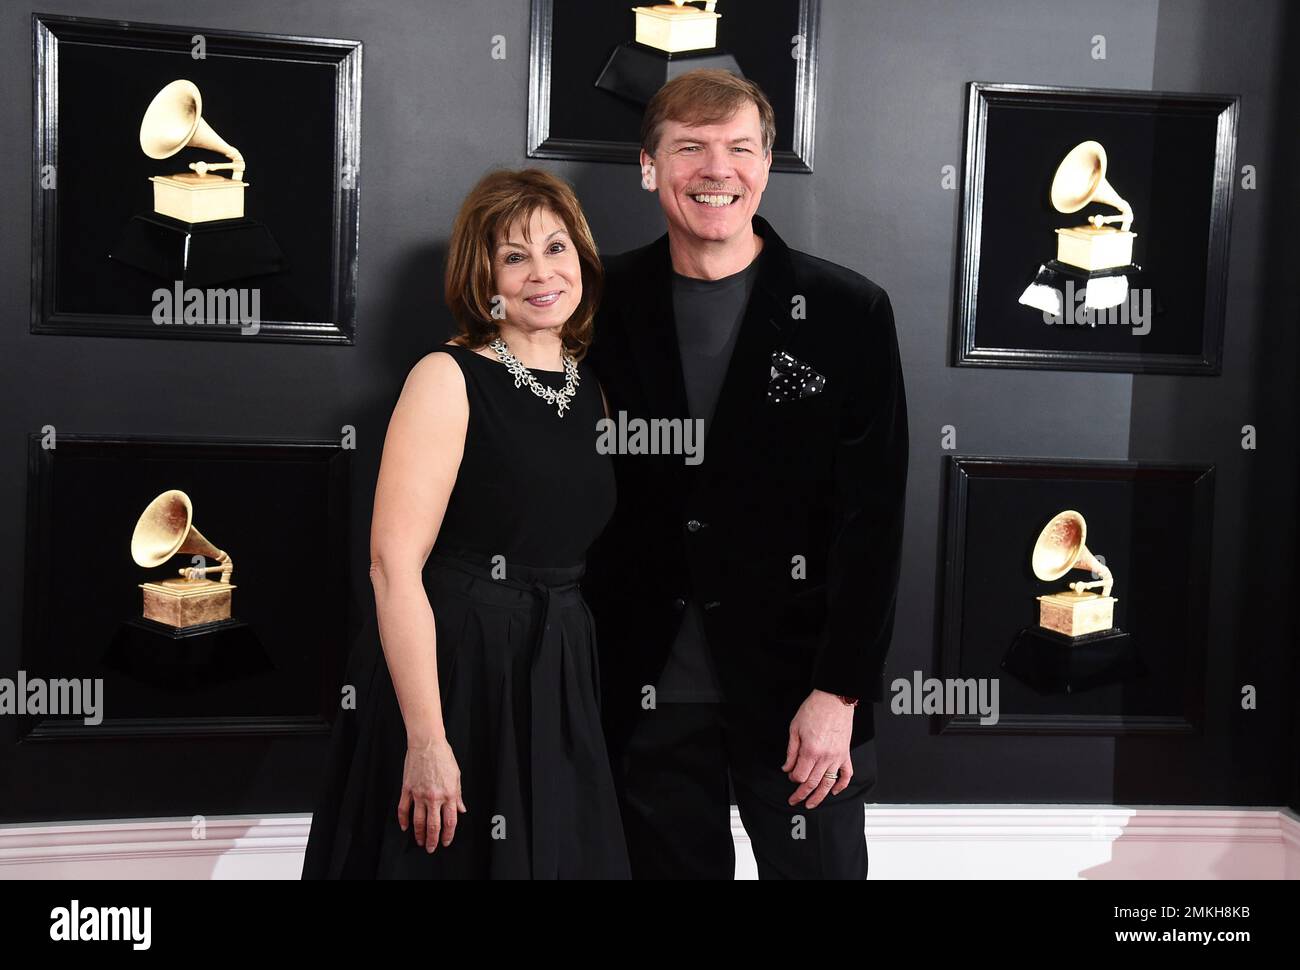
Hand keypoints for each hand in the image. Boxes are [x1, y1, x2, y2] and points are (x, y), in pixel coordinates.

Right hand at [398, 735, 466, 852]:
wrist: (427, 743)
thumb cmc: (443, 756)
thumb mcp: (456, 776)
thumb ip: (458, 795)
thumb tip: (461, 809)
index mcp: (448, 794)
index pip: (450, 821)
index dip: (448, 835)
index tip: (446, 842)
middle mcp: (434, 797)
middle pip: (433, 825)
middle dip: (433, 840)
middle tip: (431, 848)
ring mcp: (419, 794)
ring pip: (418, 821)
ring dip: (419, 834)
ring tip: (419, 842)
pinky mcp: (407, 789)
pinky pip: (403, 809)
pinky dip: (403, 820)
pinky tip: (405, 827)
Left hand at [783, 689, 853, 808]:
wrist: (835, 699)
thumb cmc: (814, 710)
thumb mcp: (795, 728)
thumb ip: (791, 752)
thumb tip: (787, 768)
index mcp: (811, 751)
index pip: (800, 776)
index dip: (793, 779)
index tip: (789, 776)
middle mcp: (825, 757)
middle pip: (812, 783)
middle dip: (801, 794)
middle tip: (794, 800)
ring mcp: (837, 757)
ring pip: (828, 784)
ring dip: (819, 797)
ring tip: (811, 804)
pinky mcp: (845, 754)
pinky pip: (846, 775)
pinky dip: (841, 786)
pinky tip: (833, 791)